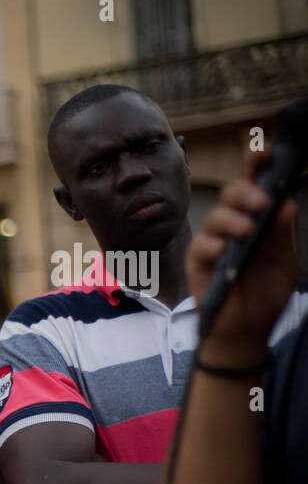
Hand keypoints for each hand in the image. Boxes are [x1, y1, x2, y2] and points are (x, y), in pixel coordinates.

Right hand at [186, 149, 299, 359]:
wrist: (247, 331)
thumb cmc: (264, 294)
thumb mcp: (283, 261)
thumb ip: (282, 233)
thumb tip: (287, 203)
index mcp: (256, 220)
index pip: (255, 185)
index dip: (257, 165)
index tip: (265, 152)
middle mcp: (232, 227)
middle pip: (230, 195)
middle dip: (245, 192)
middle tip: (262, 202)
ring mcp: (212, 244)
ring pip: (214, 218)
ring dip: (231, 220)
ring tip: (248, 232)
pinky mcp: (197, 265)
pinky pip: (199, 247)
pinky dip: (212, 246)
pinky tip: (224, 252)